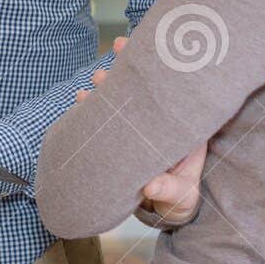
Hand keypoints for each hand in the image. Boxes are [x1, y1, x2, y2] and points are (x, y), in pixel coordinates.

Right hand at [72, 37, 205, 224]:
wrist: (168, 208)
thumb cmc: (180, 199)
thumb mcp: (180, 196)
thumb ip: (168, 189)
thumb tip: (151, 186)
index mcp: (182, 128)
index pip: (172, 91)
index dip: (160, 70)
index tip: (144, 55)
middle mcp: (162, 121)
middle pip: (145, 87)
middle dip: (126, 71)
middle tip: (111, 63)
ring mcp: (141, 126)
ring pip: (125, 98)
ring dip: (108, 87)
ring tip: (94, 83)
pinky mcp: (125, 135)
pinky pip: (111, 114)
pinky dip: (96, 105)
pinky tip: (82, 99)